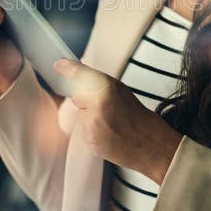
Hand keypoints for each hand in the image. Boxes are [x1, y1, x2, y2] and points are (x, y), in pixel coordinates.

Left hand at [53, 58, 182, 184]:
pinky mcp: (89, 141)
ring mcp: (92, 125)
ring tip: (111, 123)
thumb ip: (99, 83)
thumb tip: (78, 73)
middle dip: (86, 100)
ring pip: (81, 115)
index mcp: (107, 89)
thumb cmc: (138, 116)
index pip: (81, 75)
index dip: (69, 69)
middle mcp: (97, 105)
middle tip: (108, 107)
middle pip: (77, 97)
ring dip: (90, 118)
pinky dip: (92, 131)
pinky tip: (108, 133)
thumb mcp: (121, 91)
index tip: (59, 65)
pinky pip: (83, 131)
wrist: (151, 145)